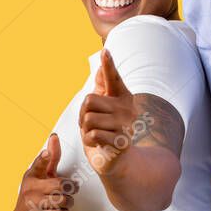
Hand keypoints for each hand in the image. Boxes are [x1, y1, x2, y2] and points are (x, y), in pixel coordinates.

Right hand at [9, 133, 77, 210]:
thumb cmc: (36, 195)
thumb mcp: (42, 175)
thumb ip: (51, 158)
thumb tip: (54, 137)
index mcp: (32, 176)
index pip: (39, 165)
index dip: (43, 158)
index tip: (46, 153)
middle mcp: (31, 188)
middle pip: (61, 185)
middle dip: (70, 189)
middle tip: (69, 191)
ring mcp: (33, 203)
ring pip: (63, 200)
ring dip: (68, 203)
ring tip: (62, 202)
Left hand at [79, 49, 142, 175]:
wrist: (118, 160)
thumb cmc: (107, 131)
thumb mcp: (103, 109)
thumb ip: (103, 89)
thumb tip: (101, 67)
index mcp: (123, 96)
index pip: (113, 77)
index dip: (108, 64)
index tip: (105, 50)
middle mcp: (127, 108)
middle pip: (89, 100)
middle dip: (83, 115)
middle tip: (92, 125)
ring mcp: (125, 124)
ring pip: (88, 119)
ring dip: (85, 130)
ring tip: (96, 135)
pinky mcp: (121, 141)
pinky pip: (91, 134)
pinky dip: (89, 141)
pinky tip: (98, 144)